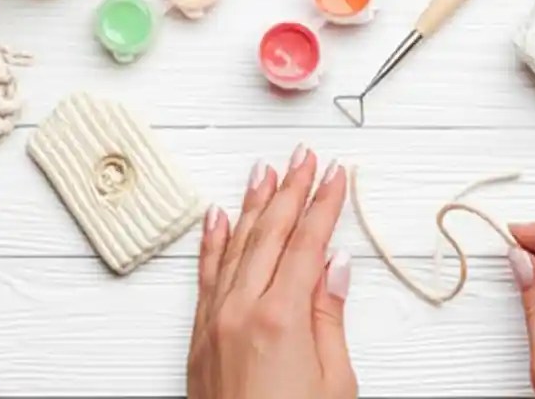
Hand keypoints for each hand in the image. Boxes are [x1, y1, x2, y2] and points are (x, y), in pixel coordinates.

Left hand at [188, 145, 355, 398]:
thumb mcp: (334, 382)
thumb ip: (329, 317)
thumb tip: (335, 266)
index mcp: (281, 318)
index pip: (307, 243)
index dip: (324, 204)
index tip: (336, 175)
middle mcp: (241, 312)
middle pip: (270, 234)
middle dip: (290, 191)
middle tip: (303, 158)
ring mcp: (214, 323)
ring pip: (235, 247)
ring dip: (253, 205)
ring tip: (265, 171)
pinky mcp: (198, 340)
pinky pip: (206, 276)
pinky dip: (213, 243)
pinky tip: (219, 218)